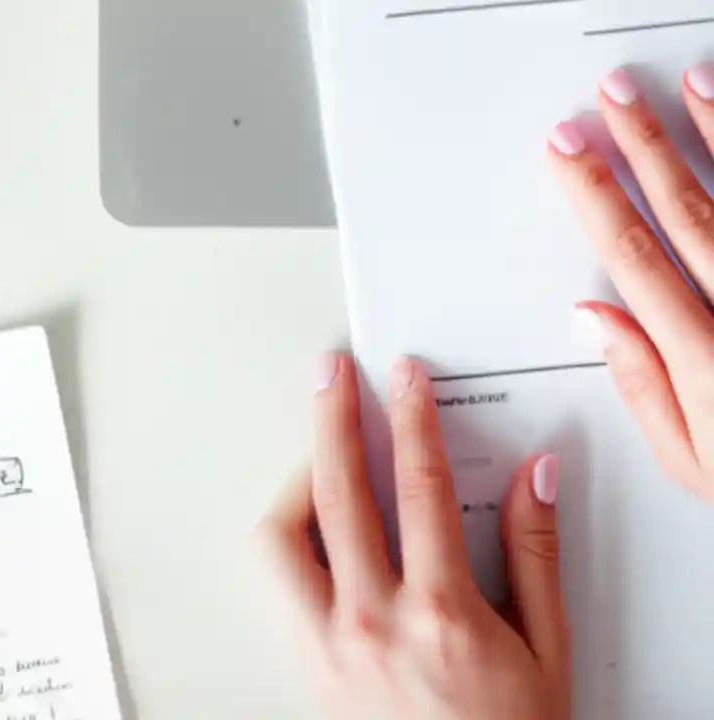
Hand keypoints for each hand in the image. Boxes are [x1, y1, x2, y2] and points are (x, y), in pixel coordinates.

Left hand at [262, 354, 570, 719]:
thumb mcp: (545, 648)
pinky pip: (277, 583)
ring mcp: (328, 644)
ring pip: (281, 538)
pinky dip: (286, 537)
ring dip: (294, 481)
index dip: (410, 418)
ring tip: (315, 448)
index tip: (404, 378)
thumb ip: (536, 555)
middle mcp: (371, 623)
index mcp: (438, 613)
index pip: (418, 487)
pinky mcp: (306, 662)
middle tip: (332, 376)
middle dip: (332, 419)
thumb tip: (533, 477)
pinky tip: (306, 518)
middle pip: (335, 493)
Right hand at [550, 65, 713, 500]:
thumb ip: (641, 387)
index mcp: (705, 358)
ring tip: (692, 83)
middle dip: (642, 145)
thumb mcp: (694, 465)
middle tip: (613, 96)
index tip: (567, 152)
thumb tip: (593, 318)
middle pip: (688, 209)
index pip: (633, 254)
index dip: (594, 194)